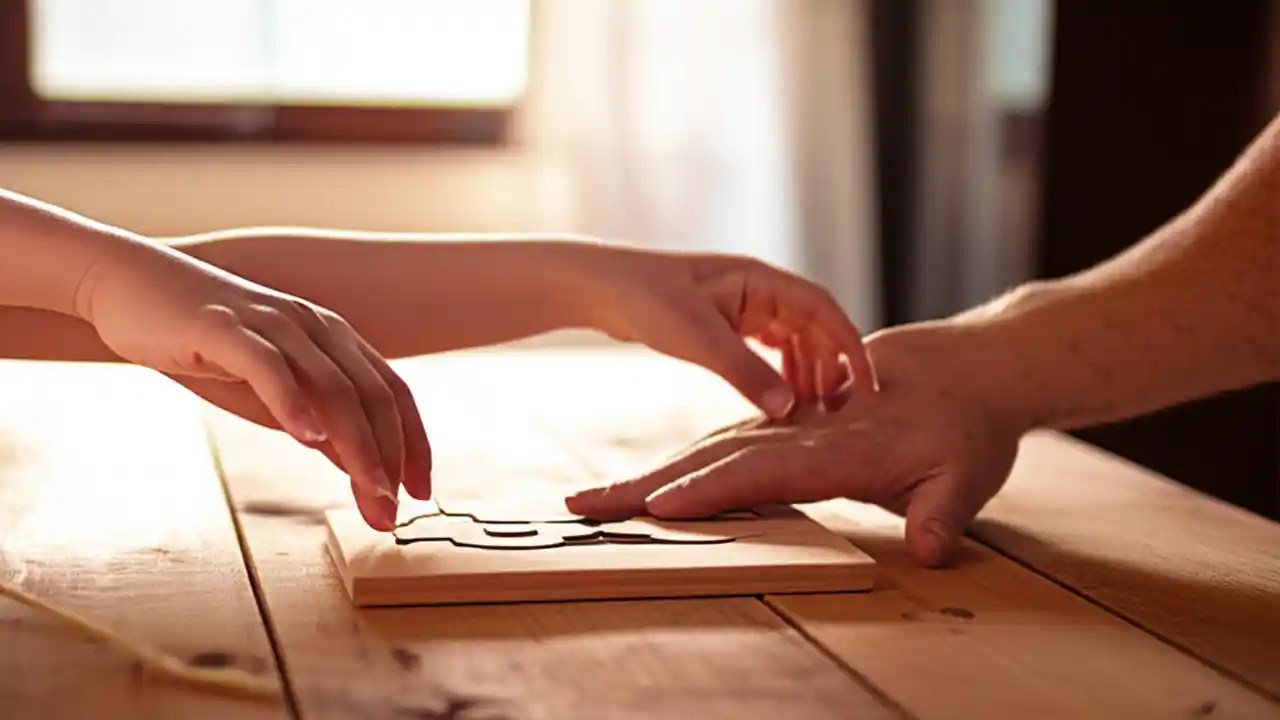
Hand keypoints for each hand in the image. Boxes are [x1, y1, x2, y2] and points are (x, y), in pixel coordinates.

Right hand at [77, 241, 430, 530]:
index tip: (421, 492)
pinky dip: (293, 403)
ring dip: (357, 445)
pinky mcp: (224, 327)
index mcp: (334, 340)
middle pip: (371, 396)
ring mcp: (272, 324)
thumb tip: (361, 468)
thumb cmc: (208, 346)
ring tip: (371, 491)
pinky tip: (307, 440)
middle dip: (390, 457)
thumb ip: (320, 423)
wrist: (132, 287)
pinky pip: (269, 366)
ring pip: (332, 386)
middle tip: (393, 510)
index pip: (393, 394)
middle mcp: (314, 327)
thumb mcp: (275, 394)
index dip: (414, 443)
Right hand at [565, 324, 1024, 565]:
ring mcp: (788, 429)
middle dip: (649, 483)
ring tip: (600, 496)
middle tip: (586, 506)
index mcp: (838, 448)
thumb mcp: (968, 474)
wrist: (968, 371)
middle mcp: (801, 434)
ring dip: (654, 473)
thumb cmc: (969, 430)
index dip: (710, 491)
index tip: (659, 507)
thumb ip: (944, 515)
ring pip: (708, 449)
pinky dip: (684, 465)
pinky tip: (658, 482)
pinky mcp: (786, 429)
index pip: (761, 471)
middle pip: (712, 458)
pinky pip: (724, 447)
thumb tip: (931, 552)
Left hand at [590, 249, 876, 417]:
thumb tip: (788, 409)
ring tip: (812, 411)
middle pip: (814, 325)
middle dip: (830, 365)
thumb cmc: (647, 301)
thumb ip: (747, 374)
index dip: (850, 344)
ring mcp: (742, 303)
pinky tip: (780, 400)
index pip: (824, 308)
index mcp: (760, 280)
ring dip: (806, 370)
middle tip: (839, 409)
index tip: (868, 382)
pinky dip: (779, 371)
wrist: (601, 288)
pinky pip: (767, 346)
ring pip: (792, 338)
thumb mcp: (701, 340)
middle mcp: (758, 288)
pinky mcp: (725, 321)